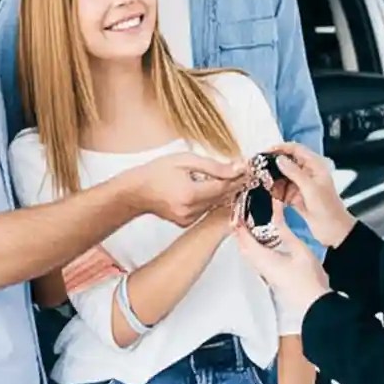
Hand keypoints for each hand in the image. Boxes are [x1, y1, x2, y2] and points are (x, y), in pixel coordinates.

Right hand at [122, 153, 246, 226]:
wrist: (136, 192)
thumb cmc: (157, 172)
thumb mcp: (185, 160)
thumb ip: (213, 166)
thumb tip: (236, 167)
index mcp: (190, 194)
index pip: (223, 187)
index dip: (237, 177)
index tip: (247, 168)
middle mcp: (190, 210)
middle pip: (222, 197)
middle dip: (234, 184)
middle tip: (244, 172)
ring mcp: (188, 219)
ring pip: (215, 204)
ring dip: (223, 191)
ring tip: (230, 177)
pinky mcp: (186, 222)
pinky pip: (205, 209)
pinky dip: (211, 198)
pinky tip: (211, 187)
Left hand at [233, 205, 331, 321]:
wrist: (315, 303)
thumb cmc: (309, 278)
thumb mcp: (299, 248)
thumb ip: (285, 230)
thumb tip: (276, 213)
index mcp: (264, 258)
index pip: (245, 238)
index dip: (240, 224)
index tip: (239, 212)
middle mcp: (260, 267)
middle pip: (243, 247)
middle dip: (240, 233)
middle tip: (242, 218)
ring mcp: (264, 275)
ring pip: (248, 255)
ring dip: (246, 241)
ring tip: (251, 228)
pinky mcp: (270, 278)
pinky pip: (255, 261)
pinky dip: (254, 249)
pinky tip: (262, 245)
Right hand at [264, 142, 355, 247]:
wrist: (334, 231)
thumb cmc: (327, 208)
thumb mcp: (310, 188)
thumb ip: (294, 172)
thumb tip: (279, 159)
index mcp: (315, 166)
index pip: (297, 149)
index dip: (282, 148)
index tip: (266, 152)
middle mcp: (308, 173)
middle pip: (288, 162)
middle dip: (274, 163)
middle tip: (259, 165)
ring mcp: (302, 185)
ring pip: (284, 176)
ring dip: (273, 177)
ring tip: (260, 178)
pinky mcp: (297, 197)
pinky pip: (283, 190)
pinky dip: (276, 190)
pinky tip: (267, 191)